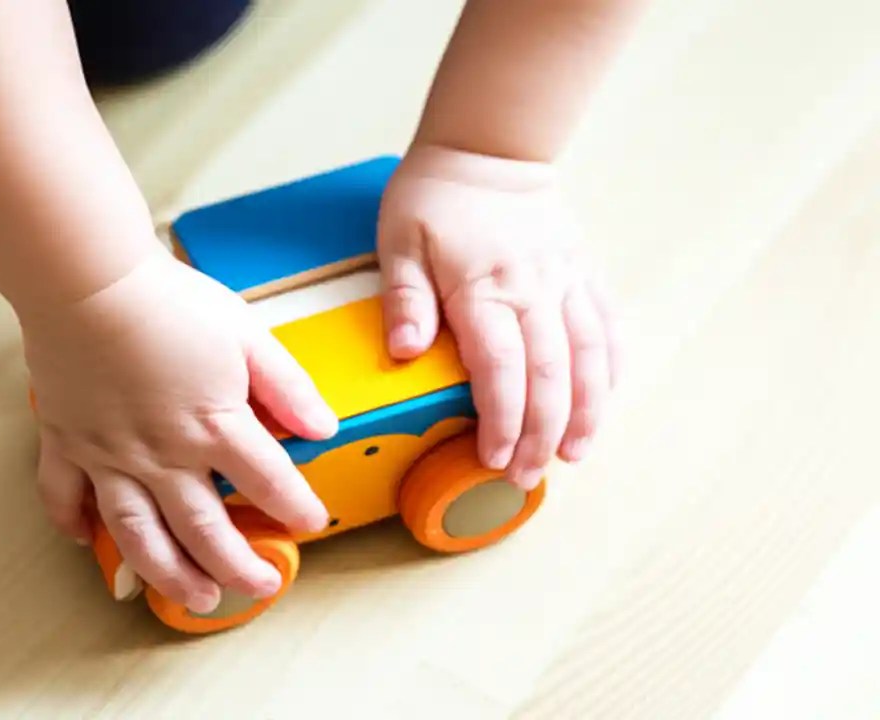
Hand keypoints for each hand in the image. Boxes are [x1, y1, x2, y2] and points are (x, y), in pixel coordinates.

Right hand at [24, 250, 336, 613]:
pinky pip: (64, 495)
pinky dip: (72, 524)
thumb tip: (322, 427)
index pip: (269, 483)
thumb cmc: (167, 301)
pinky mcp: (66, 442)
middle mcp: (163, 455)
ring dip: (169, 573)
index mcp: (214, 427)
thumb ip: (286, 386)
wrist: (87, 281)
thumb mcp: (246, 334)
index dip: (297, 508)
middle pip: (206, 530)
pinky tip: (85, 542)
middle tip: (259, 587)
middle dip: (238, 567)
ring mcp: (110, 456)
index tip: (312, 521)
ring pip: (140, 534)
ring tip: (194, 598)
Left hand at [377, 145, 620, 489]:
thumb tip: (404, 351)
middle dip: (541, 433)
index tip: (490, 459)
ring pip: (588, 357)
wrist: (489, 148)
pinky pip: (607, 326)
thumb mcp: (400, 241)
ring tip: (576, 455)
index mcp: (482, 287)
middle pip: (549, 374)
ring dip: (586, 412)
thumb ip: (404, 298)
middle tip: (525, 475)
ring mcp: (565, 282)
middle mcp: (532, 289)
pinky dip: (610, 368)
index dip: (500, 419)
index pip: (499, 367)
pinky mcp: (583, 274)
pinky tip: (604, 402)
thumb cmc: (434, 197)